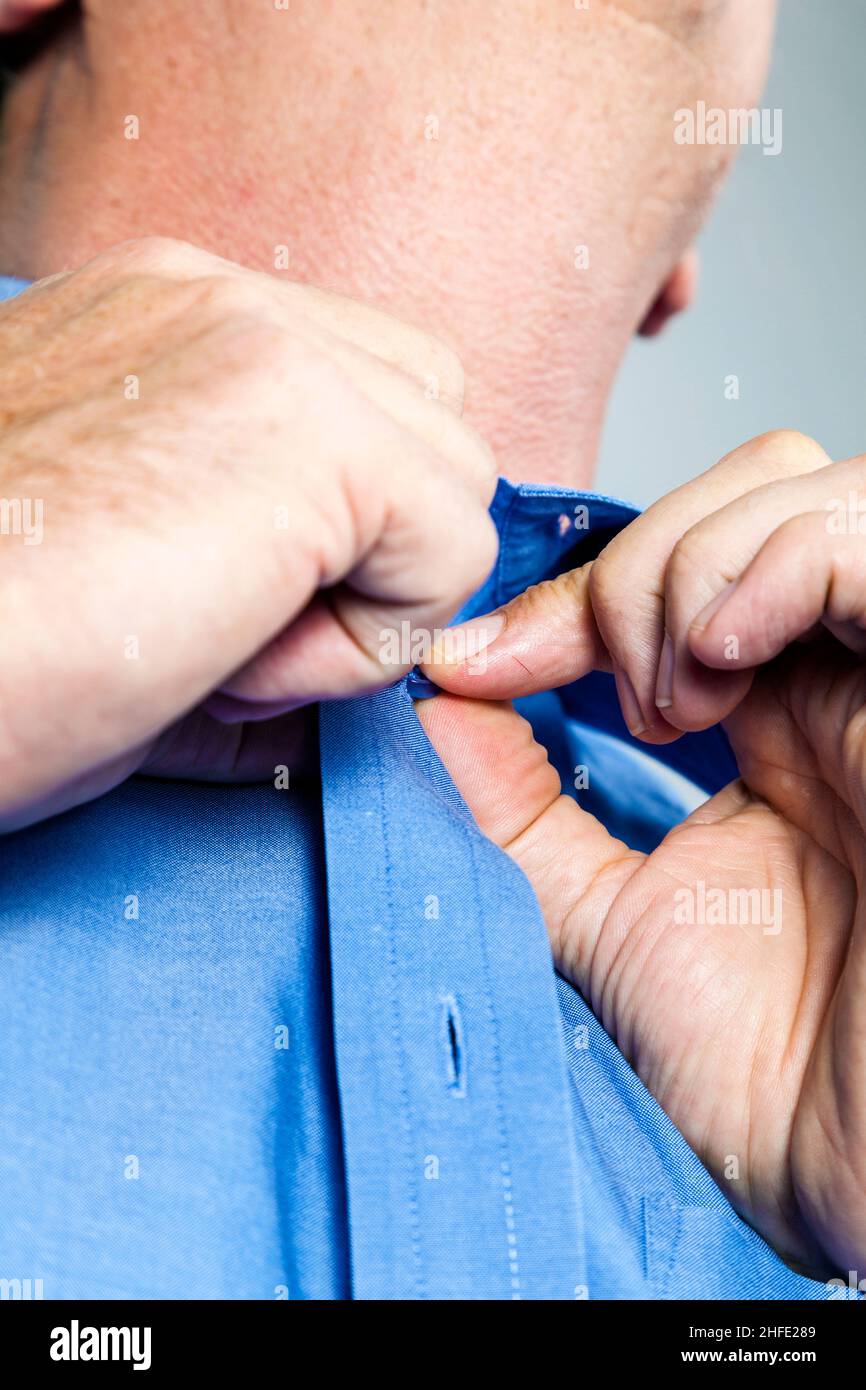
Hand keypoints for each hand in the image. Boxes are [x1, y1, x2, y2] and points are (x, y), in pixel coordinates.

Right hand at [0, 237, 495, 827]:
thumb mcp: (127, 573)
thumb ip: (259, 562)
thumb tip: (345, 657)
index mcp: (172, 319)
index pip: (373, 393)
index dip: (340, 529)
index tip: (223, 604)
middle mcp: (221, 301)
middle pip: (436, 419)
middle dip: (375, 549)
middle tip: (234, 627)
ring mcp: (266, 344)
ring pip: (454, 484)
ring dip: (365, 598)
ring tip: (223, 642)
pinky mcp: (306, 425)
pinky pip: (449, 550)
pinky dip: (365, 642)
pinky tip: (236, 655)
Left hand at [419, 430, 865, 1277]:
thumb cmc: (775, 1075)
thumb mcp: (609, 923)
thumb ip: (522, 815)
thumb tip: (434, 709)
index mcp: (775, 723)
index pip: (675, 575)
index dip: (562, 594)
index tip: (468, 661)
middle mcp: (843, 678)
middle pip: (745, 494)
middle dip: (634, 571)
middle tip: (614, 694)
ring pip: (802, 491)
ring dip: (694, 570)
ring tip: (675, 696)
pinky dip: (778, 562)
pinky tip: (723, 655)